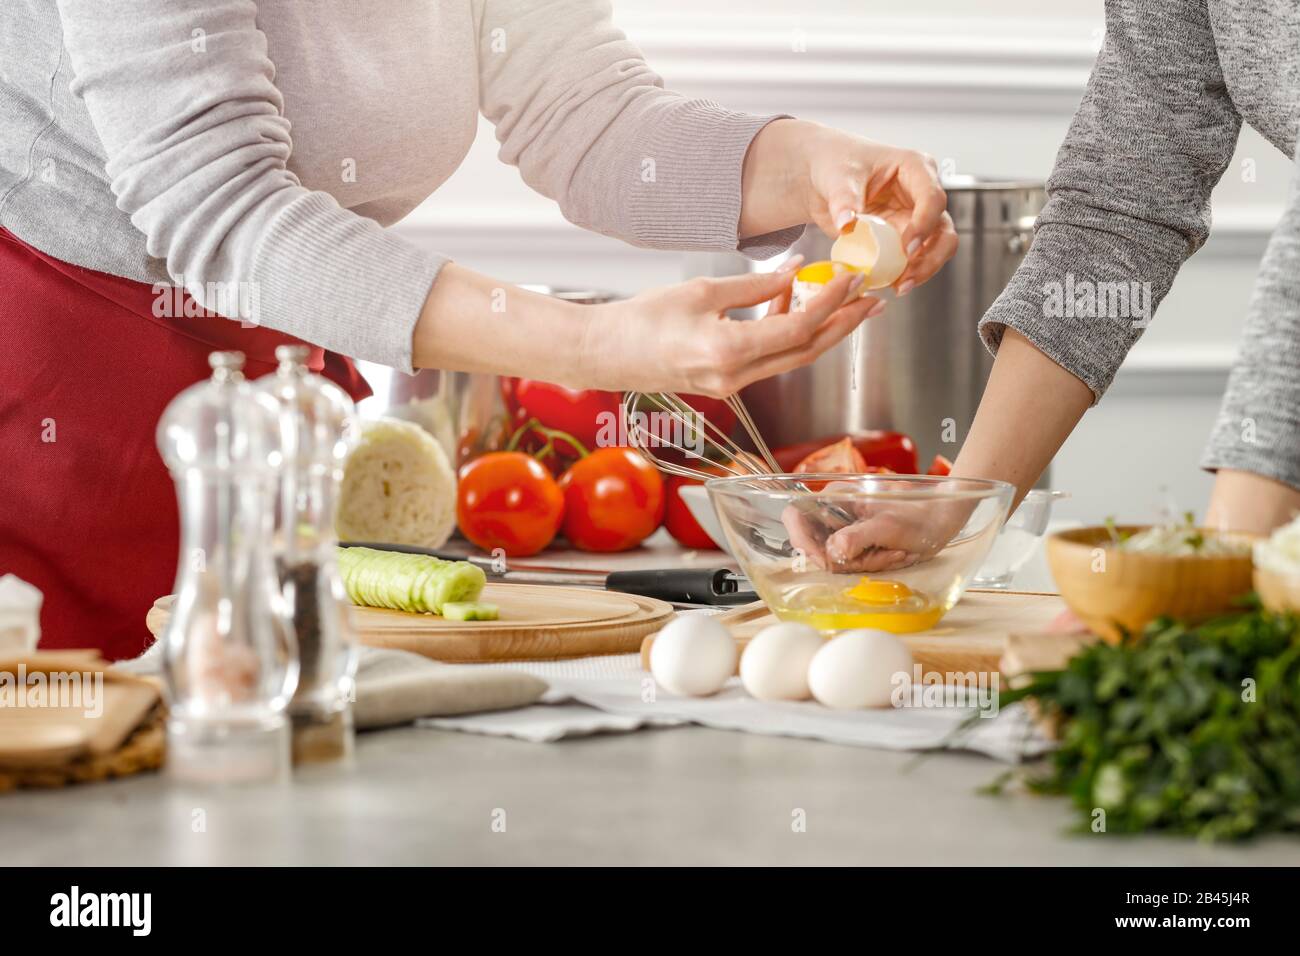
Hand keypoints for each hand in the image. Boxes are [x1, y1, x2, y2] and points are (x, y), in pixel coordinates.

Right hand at [581, 261, 884, 396]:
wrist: (604, 354)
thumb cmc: (640, 321)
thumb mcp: (701, 292)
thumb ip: (753, 286)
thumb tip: (795, 274)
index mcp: (728, 352)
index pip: (798, 328)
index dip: (832, 303)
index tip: (853, 278)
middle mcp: (735, 377)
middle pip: (806, 352)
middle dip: (843, 325)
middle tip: (872, 300)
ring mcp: (731, 385)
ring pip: (791, 359)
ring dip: (821, 331)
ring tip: (845, 301)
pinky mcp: (725, 383)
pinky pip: (769, 359)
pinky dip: (788, 335)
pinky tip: (793, 306)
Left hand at [741, 119, 958, 294]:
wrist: (822, 180)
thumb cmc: (836, 164)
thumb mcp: (838, 177)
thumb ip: (844, 199)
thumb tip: (846, 224)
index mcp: (915, 167)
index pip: (932, 198)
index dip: (924, 225)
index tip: (907, 249)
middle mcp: (921, 194)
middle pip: (944, 229)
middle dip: (931, 257)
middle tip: (907, 278)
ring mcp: (915, 218)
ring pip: (936, 249)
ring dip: (922, 271)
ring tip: (899, 287)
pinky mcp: (903, 237)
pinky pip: (913, 260)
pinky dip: (904, 274)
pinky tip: (886, 284)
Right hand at [782, 481, 973, 572]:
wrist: (940, 519)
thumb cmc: (917, 516)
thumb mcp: (887, 526)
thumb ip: (857, 538)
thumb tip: (833, 553)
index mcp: (835, 497)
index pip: (796, 516)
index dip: (802, 540)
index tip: (824, 560)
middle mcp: (834, 513)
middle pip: (816, 544)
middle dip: (844, 558)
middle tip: (875, 557)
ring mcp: (843, 529)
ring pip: (834, 557)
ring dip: (864, 563)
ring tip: (891, 552)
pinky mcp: (854, 542)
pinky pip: (850, 562)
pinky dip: (871, 564)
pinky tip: (892, 554)